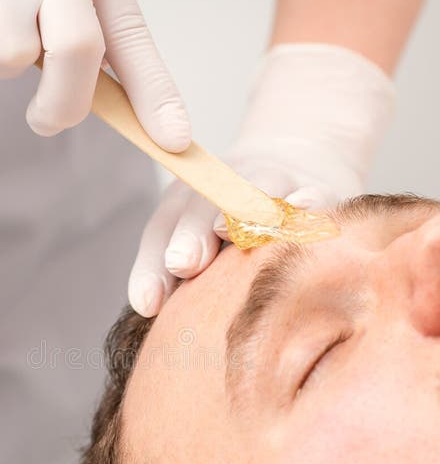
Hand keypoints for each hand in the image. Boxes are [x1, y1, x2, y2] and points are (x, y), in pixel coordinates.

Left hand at [128, 43, 394, 316]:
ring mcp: (272, 185)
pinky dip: (308, 201)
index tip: (147, 303)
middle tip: (182, 262)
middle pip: (202, 208)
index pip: (163, 233)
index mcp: (186, 205)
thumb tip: (145, 306)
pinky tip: (302, 207)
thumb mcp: (198, 241)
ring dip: (244, 211)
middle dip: (191, 234)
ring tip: (233, 231)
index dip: (151, 267)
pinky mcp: (318, 186)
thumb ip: (168, 272)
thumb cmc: (237, 221)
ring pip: (256, 193)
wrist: (300, 157)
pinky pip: (315, 195)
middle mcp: (224, 190)